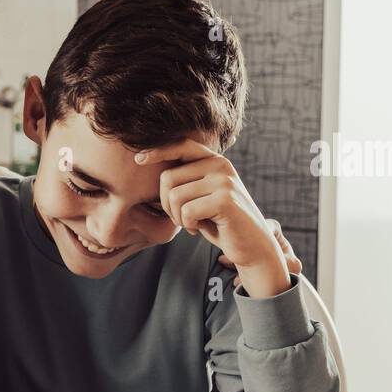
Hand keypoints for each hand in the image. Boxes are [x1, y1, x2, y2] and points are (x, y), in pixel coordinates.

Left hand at [142, 139, 290, 298]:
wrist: (252, 246)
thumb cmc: (221, 223)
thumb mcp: (201, 197)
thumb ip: (186, 181)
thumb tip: (150, 164)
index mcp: (214, 160)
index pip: (181, 145)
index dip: (158, 150)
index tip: (138, 159)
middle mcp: (220, 165)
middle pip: (168, 177)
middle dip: (166, 203)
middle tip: (181, 218)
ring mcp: (223, 181)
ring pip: (175, 196)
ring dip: (177, 217)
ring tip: (192, 223)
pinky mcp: (225, 200)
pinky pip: (187, 211)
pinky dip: (188, 225)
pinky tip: (199, 229)